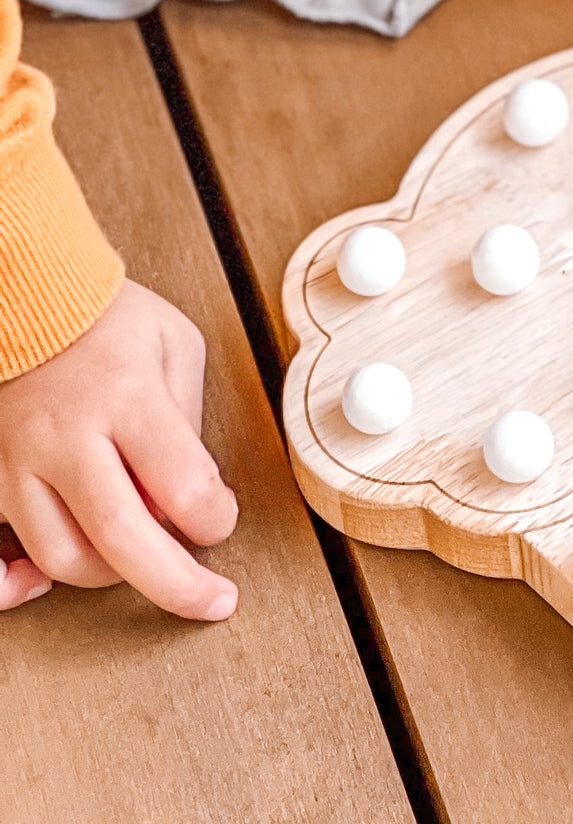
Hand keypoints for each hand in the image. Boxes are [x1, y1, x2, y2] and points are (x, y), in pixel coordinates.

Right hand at [0, 280, 237, 618]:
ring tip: (152, 564)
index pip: (180, 486)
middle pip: (120, 541)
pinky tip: (76, 569)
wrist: (27, 299)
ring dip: (116, 577)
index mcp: (127, 398)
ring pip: (64, 560)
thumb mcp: (175, 346)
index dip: (214, 519)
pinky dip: (46, 576)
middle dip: (176, 586)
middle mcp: (67, 438)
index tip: (224, 521)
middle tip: (214, 601)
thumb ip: (187, 421)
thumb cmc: (110, 320)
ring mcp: (20, 463)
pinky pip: (13, 552)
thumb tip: (193, 495)